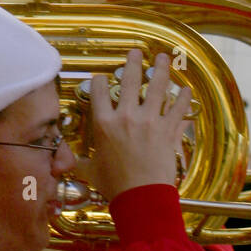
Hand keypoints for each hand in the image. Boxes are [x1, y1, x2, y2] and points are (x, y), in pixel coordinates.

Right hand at [89, 49, 192, 200]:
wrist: (140, 197)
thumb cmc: (114, 186)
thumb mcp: (90, 171)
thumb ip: (79, 162)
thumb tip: (64, 164)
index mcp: (104, 124)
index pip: (99, 92)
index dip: (99, 82)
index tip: (101, 78)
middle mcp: (126, 117)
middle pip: (131, 81)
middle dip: (133, 63)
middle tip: (136, 53)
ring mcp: (150, 121)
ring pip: (157, 87)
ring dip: (161, 70)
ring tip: (162, 58)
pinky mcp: (168, 130)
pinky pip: (178, 109)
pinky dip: (183, 98)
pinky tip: (186, 89)